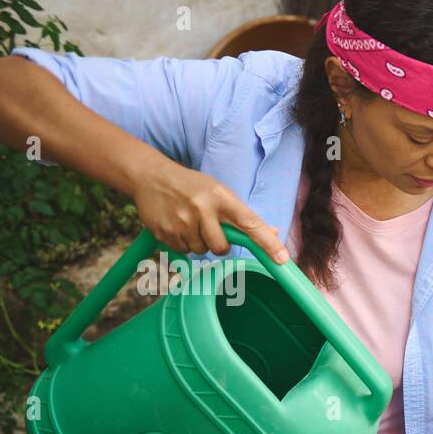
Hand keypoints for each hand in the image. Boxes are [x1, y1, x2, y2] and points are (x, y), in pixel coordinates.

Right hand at [131, 158, 287, 262]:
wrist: (150, 176)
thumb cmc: (193, 186)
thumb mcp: (220, 192)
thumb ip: (244, 215)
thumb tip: (274, 233)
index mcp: (221, 197)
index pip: (250, 222)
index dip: (267, 242)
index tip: (282, 258)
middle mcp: (202, 208)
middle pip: (222, 248)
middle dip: (219, 245)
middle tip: (210, 228)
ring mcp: (181, 221)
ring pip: (201, 251)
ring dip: (199, 243)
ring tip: (189, 222)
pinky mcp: (163, 232)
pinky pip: (182, 251)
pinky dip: (183, 243)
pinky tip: (177, 225)